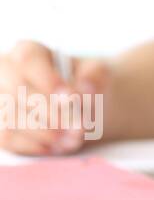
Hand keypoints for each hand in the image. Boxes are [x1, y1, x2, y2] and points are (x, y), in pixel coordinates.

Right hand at [0, 40, 109, 154]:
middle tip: (78, 128)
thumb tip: (83, 88)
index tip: (71, 98)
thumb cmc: (86, 83)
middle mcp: (5, 73)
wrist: (81, 106)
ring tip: (73, 140)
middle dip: (50, 113)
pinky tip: (56, 147)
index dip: (47, 80)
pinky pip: (6, 138)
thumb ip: (94, 76)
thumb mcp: (98, 73)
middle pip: (17, 91)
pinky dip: (33, 145)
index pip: (28, 60)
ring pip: (10, 118)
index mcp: (28, 52)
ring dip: (44, 133)